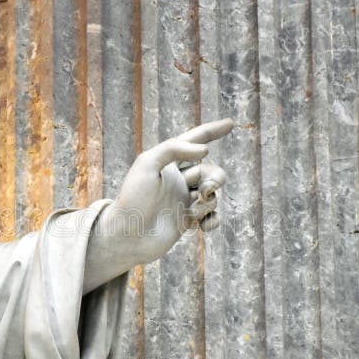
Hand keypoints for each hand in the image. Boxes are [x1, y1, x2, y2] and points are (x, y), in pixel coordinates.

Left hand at [83, 119, 233, 292]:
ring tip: (192, 212)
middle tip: (207, 190)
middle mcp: (177, 180)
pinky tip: (203, 226)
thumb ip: (174, 148)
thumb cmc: (133, 198)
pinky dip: (213, 220)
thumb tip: (205, 151)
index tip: (231, 123)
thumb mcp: (147, 163)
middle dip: (215, 178)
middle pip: (210, 171)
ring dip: (208, 202)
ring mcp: (183, 200)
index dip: (212, 132)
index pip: (194, 142)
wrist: (127, 236)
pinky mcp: (187, 221)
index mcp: (167, 163)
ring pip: (213, 194)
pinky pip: (212, 216)